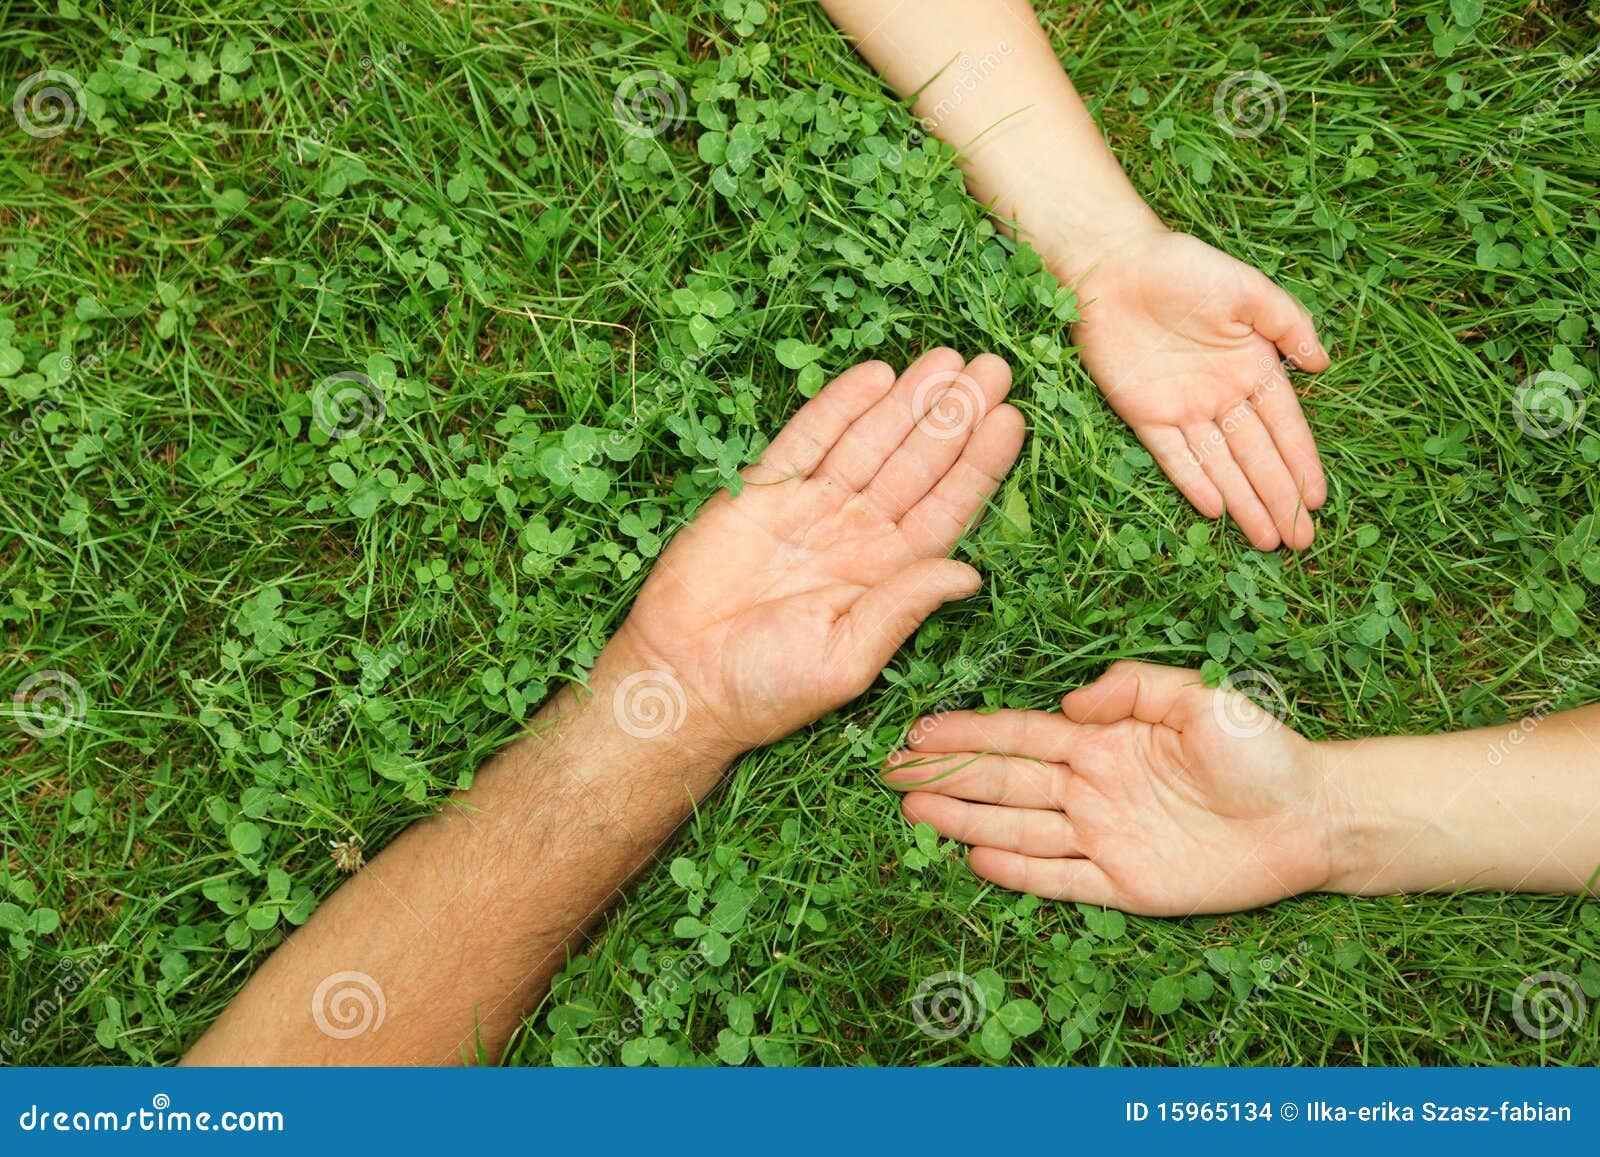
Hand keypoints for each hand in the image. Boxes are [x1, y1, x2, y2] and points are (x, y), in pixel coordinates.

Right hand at [606, 350, 1025, 762]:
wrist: (681, 679)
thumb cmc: (766, 687)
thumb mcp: (848, 659)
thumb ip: (903, 608)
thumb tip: (971, 574)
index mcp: (887, 574)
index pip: (946, 507)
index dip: (979, 464)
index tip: (1011, 419)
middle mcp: (857, 533)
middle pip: (917, 463)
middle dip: (954, 416)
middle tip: (992, 368)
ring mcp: (810, 508)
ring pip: (871, 441)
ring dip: (909, 400)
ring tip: (948, 359)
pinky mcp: (760, 492)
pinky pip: (808, 438)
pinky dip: (840, 405)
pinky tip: (877, 375)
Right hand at [883, 661, 1332, 914]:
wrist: (1312, 817)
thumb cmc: (1261, 751)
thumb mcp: (1202, 698)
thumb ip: (1134, 688)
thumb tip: (1069, 703)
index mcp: (1104, 741)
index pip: (1020, 734)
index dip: (967, 732)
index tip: (918, 729)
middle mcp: (1092, 788)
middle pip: (1004, 781)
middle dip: (946, 775)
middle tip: (890, 772)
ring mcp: (1104, 838)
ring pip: (1019, 829)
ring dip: (965, 821)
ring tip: (913, 813)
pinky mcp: (1126, 885)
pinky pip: (1061, 879)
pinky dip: (1018, 872)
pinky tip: (977, 860)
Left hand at [1071, 230, 1330, 549]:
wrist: (1115, 266)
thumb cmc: (1184, 269)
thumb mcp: (1248, 289)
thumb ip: (1289, 323)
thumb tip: (1325, 363)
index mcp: (1253, 367)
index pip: (1284, 426)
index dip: (1301, 463)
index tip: (1318, 500)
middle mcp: (1221, 395)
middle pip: (1256, 457)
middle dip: (1279, 498)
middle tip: (1300, 541)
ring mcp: (1183, 408)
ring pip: (1220, 465)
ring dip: (1243, 503)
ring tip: (1266, 541)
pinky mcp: (1143, 414)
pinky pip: (1172, 456)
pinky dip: (1192, 483)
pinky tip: (1215, 511)